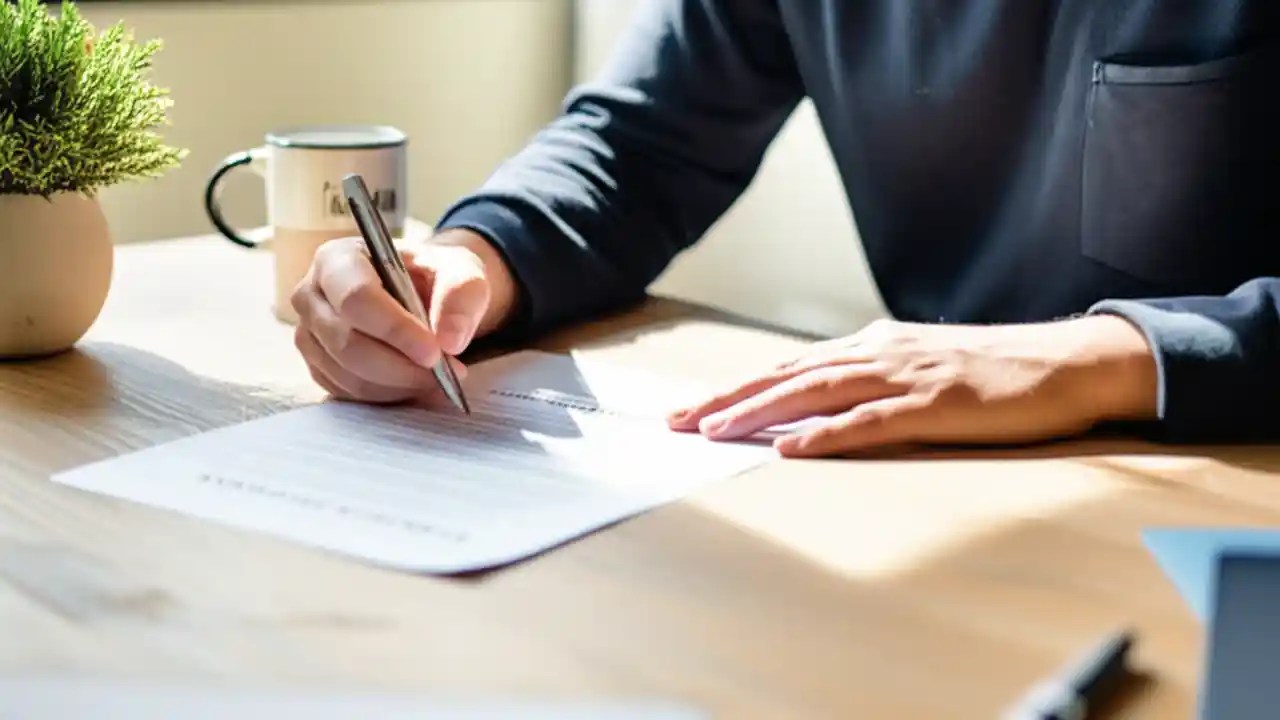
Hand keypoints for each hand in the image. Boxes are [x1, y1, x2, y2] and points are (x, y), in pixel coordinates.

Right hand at [291, 229, 518, 403]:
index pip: (356, 298)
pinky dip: (388, 395)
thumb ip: (461, 297)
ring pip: (349, 375)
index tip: (434, 352)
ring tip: (438, 378)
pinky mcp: (318, 366)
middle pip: (347, 343)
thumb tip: (450, 341)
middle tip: (446, 372)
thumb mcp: (460, 272)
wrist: (423, 294)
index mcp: (338, 259)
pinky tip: (416, 383)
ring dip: (400, 384)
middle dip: (401, 366)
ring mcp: (308, 335)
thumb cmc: (434, 276)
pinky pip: (349, 393)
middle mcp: (311, 296)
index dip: (395, 330)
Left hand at [667, 316, 1158, 456]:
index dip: (737, 389)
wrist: (1066, 362)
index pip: (789, 367)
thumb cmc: (993, 371)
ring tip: (714, 431)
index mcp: (872, 346)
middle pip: (787, 376)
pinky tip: (791, 447)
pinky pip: (869, 421)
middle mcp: (878, 353)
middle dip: (728, 400)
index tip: (693, 410)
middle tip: (677, 423)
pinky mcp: (935, 404)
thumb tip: (820, 404)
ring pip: (815, 392)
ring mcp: (905, 377)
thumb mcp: (919, 367)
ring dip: (760, 412)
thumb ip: (871, 380)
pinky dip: (825, 434)